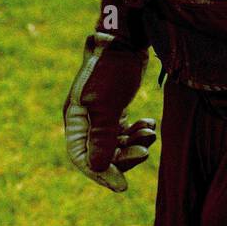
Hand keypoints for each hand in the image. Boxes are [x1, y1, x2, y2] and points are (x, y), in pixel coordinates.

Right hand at [63, 32, 155, 191]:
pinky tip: (150, 123)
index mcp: (76, 119)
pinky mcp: (115, 107)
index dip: (101, 174)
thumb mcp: (106, 104)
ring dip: (134, 143)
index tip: (122, 186)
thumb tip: (98, 168)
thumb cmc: (113, 68)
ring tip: (150, 132)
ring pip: (116, 143)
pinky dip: (138, 131)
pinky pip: (124, 130)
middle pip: (102, 153)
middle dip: (124, 156)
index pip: (83, 158)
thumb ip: (102, 137)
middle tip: (145, 152)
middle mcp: (85, 119)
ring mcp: (100, 113)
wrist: (127, 39)